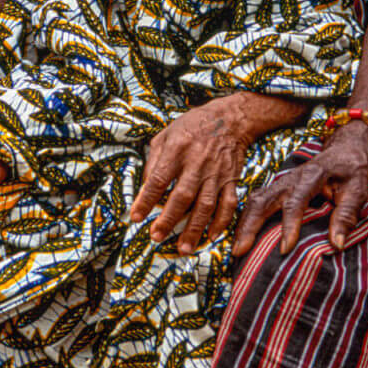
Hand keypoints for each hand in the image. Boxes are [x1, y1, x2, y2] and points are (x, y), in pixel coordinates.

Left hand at [127, 96, 257, 254]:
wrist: (230, 119)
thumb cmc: (192, 127)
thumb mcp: (165, 135)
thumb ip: (153, 162)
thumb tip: (145, 190)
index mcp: (177, 150)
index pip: (158, 179)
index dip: (146, 200)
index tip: (136, 217)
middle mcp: (197, 163)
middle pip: (182, 196)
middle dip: (168, 219)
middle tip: (157, 237)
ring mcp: (216, 173)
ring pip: (206, 205)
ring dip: (194, 229)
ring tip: (184, 248)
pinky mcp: (231, 179)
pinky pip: (228, 204)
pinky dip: (221, 222)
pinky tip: (211, 236)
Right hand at [233, 123, 367, 256]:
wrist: (345, 148)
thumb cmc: (352, 170)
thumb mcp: (358, 190)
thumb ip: (347, 215)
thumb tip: (337, 244)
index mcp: (311, 176)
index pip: (296, 202)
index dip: (290, 226)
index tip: (285, 249)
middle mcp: (290, 178)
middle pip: (263, 200)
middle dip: (249, 226)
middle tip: (240, 252)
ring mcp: (281, 182)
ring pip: (255, 201)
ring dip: (243, 224)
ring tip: (235, 249)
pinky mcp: (277, 188)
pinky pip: (256, 202)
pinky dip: (246, 219)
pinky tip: (241, 236)